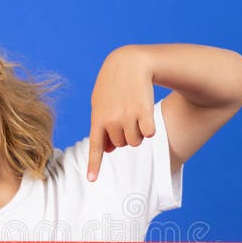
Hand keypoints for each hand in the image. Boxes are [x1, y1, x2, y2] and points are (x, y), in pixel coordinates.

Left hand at [87, 45, 155, 181]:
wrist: (130, 63)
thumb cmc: (113, 83)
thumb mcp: (100, 102)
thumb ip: (101, 126)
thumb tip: (108, 150)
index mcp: (98, 118)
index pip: (95, 146)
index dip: (94, 164)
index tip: (92, 180)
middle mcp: (112, 121)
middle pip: (120, 145)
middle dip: (124, 135)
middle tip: (125, 114)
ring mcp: (128, 118)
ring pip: (135, 141)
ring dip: (137, 132)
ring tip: (135, 111)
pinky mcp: (145, 113)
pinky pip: (150, 134)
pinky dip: (150, 127)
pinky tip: (146, 112)